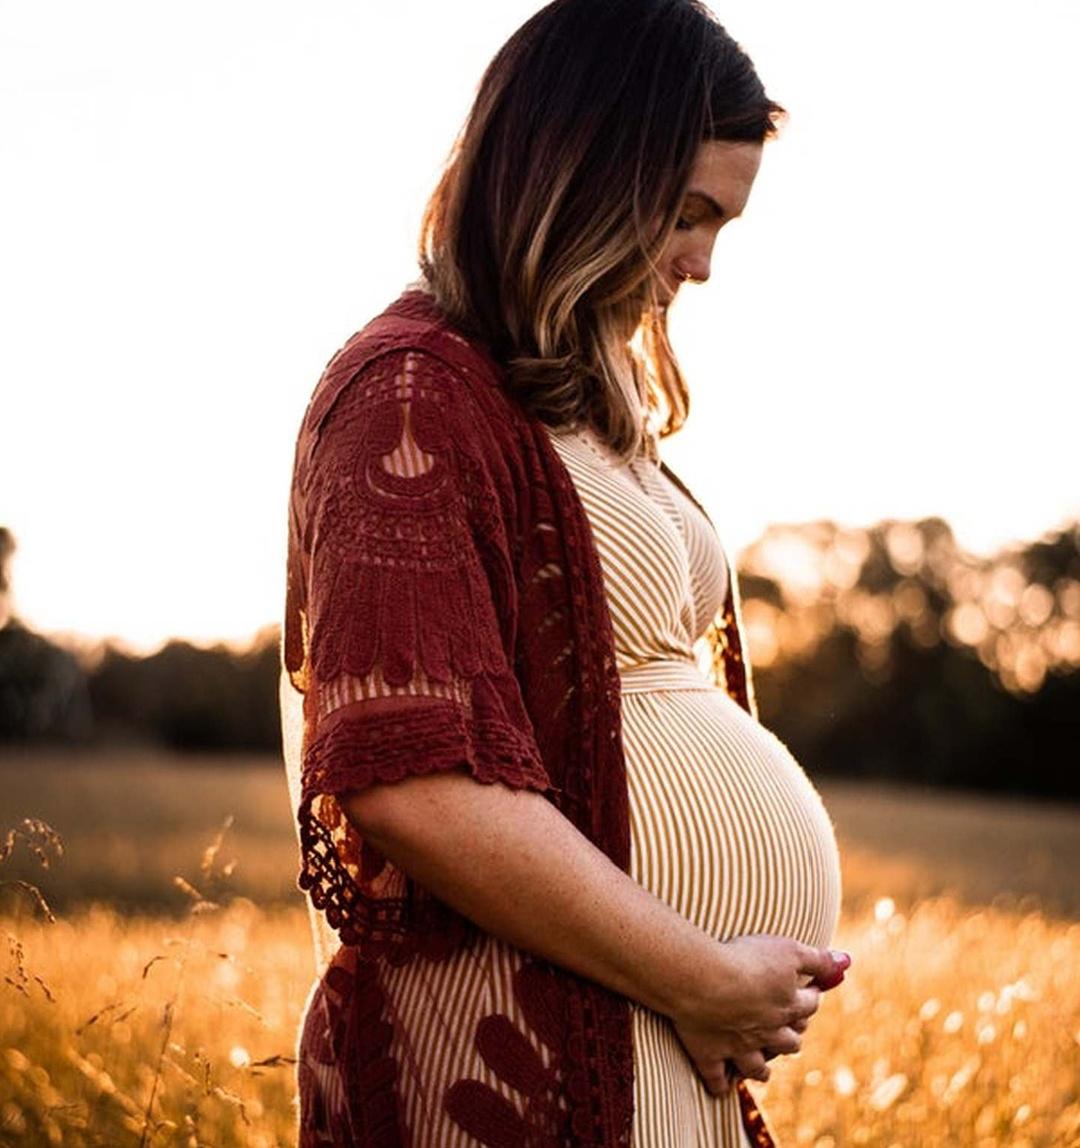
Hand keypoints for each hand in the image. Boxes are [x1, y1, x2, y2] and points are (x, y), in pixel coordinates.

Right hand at [671, 937, 849, 1095]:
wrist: (703, 980)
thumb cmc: (747, 960)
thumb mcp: (788, 951)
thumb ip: (818, 960)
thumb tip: (846, 962)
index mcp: (787, 1006)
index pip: (808, 1005)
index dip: (811, 997)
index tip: (811, 990)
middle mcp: (767, 1032)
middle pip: (787, 1042)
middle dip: (791, 1038)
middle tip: (789, 1031)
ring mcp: (738, 1047)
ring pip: (757, 1066)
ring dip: (762, 1068)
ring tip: (763, 1068)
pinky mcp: (709, 1053)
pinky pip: (717, 1077)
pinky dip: (720, 1084)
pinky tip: (722, 1087)